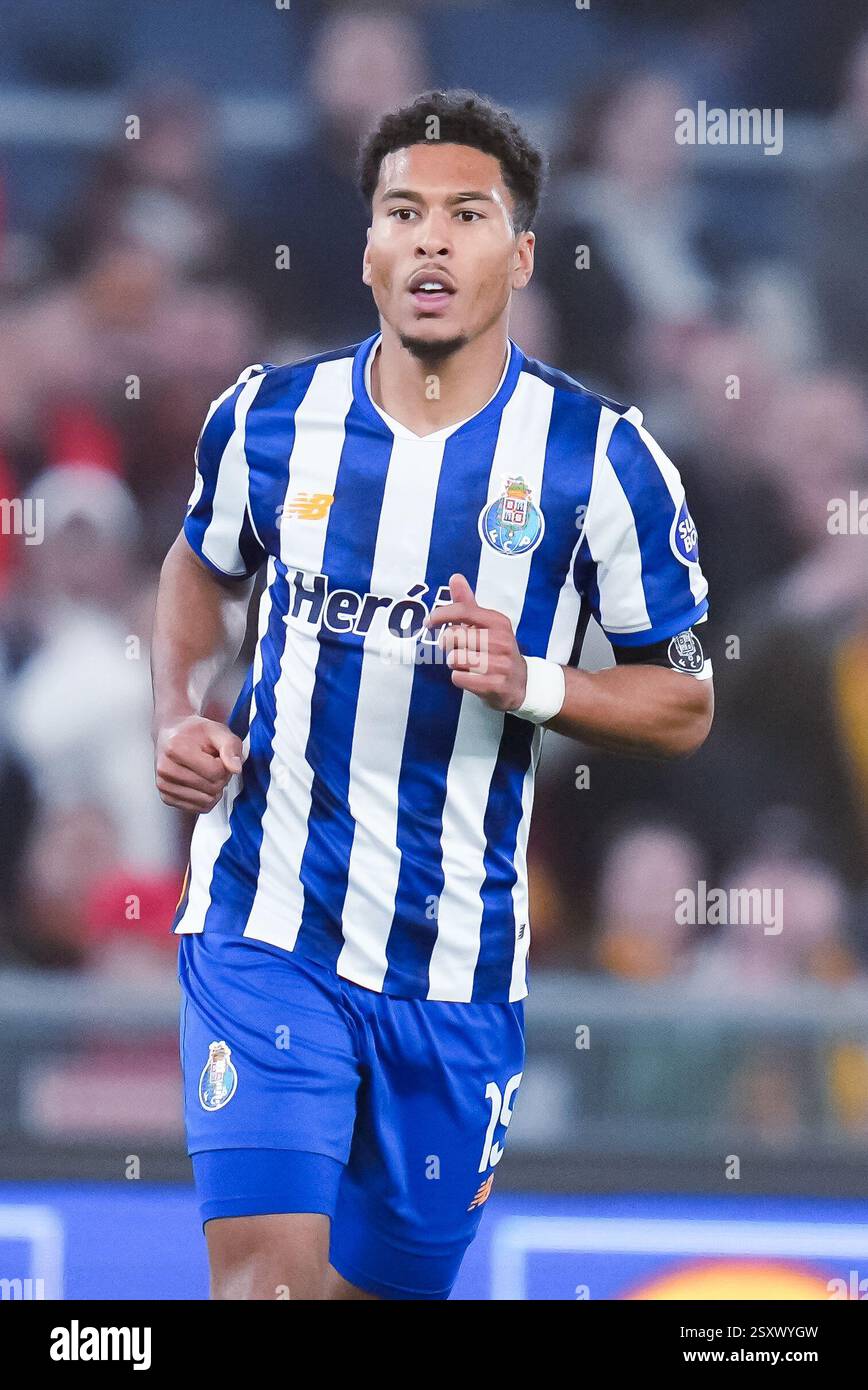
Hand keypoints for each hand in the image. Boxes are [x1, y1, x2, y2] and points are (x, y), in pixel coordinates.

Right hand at [155, 715, 242, 812]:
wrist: (172, 734)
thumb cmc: (195, 732)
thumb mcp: (218, 731)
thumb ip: (230, 747)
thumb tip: (236, 769)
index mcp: (175, 748)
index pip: (215, 772)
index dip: (225, 765)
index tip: (218, 756)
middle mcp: (165, 769)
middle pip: (212, 788)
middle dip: (221, 777)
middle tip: (214, 763)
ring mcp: (163, 785)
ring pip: (206, 801)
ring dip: (214, 789)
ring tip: (206, 772)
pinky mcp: (166, 797)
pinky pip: (198, 809)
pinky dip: (205, 797)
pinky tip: (200, 782)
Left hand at [425, 573, 526, 711]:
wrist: (521, 683)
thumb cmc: (497, 651)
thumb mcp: (486, 626)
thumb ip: (468, 604)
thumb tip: (455, 577)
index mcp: (498, 622)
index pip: (464, 611)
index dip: (441, 615)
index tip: (429, 622)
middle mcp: (502, 641)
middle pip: (455, 636)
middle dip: (449, 645)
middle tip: (458, 650)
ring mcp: (501, 664)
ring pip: (455, 658)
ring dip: (454, 663)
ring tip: (467, 664)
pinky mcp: (496, 684)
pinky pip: (459, 678)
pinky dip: (459, 678)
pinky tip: (472, 678)